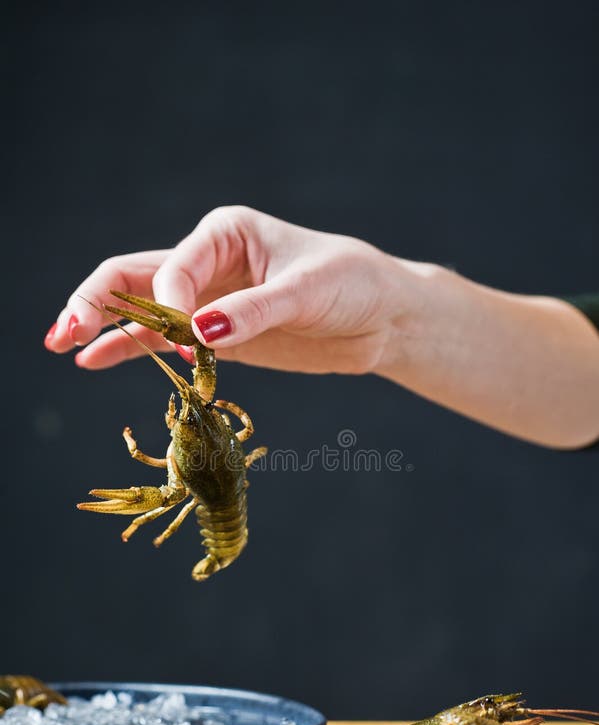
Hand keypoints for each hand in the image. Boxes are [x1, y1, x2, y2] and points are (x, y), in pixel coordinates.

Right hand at [45, 205, 423, 374]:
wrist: (381, 318)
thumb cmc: (352, 285)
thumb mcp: (307, 293)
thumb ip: (253, 312)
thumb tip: (197, 334)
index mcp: (224, 233)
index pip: (174, 266)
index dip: (169, 303)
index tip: (191, 338)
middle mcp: (207, 262)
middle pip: (134, 278)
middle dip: (97, 302)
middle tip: (67, 334)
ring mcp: (207, 301)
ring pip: (139, 310)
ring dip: (102, 326)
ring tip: (62, 345)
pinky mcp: (216, 336)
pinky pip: (162, 342)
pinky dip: (128, 350)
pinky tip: (93, 361)